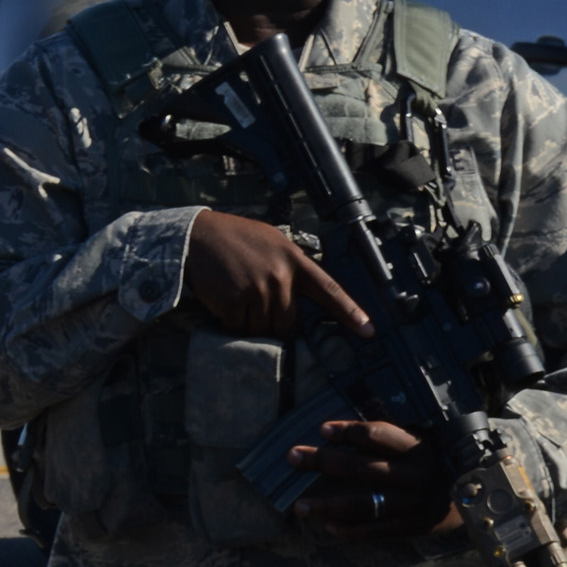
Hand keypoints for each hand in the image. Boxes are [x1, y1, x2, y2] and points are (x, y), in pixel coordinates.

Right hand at [182, 211, 371, 340]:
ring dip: (249, 322)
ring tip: (237, 295)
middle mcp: (280, 276)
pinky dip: (230, 322)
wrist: (197, 236)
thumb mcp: (272, 243)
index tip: (369, 330)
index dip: (350, 312)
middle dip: (273, 320)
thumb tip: (298, 301)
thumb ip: (290, 267)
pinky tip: (223, 300)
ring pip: (262, 329)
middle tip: (254, 300)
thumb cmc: (235, 238)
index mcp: (294, 260)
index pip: (329, 290)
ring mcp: (257, 290)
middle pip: (287, 323)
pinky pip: (238, 329)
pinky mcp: (234, 302)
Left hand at [290, 417, 458, 540]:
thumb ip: (393, 436)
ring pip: (362, 505)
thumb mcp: (425, 439)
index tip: (321, 429)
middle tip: (293, 456)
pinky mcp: (411, 527)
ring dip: (327, 505)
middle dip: (322, 461)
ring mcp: (411, 504)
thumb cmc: (441, 459)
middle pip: (360, 468)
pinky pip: (376, 531)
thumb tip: (347, 428)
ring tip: (300, 506)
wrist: (480, 496)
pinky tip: (328, 526)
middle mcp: (413, 476)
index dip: (348, 431)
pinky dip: (351, 529)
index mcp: (417, 447)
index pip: (377, 435)